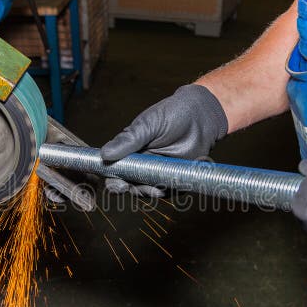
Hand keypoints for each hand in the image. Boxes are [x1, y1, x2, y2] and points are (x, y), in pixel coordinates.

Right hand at [101, 84, 227, 195]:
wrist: (202, 117)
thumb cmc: (173, 115)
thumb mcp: (147, 125)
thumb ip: (128, 140)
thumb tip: (104, 154)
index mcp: (131, 150)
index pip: (116, 169)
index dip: (113, 179)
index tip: (115, 183)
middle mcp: (142, 163)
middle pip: (129, 183)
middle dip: (127, 189)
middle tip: (128, 188)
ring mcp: (158, 172)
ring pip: (147, 190)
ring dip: (146, 192)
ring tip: (151, 188)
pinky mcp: (175, 178)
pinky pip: (167, 191)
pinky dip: (164, 192)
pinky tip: (163, 188)